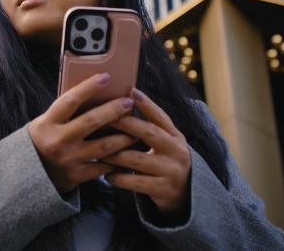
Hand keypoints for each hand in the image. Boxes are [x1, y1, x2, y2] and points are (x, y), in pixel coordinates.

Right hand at [28, 73, 137, 193]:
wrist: (29, 173)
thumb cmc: (44, 138)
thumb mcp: (47, 121)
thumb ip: (66, 110)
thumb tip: (96, 92)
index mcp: (48, 122)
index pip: (70, 100)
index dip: (88, 87)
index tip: (106, 76)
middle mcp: (57, 140)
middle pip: (91, 122)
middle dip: (113, 110)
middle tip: (128, 102)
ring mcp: (67, 159)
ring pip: (102, 146)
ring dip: (123, 137)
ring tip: (136, 130)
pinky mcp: (75, 176)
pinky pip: (102, 167)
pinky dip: (116, 160)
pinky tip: (127, 153)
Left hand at [101, 88, 191, 215]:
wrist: (185, 193)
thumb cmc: (166, 160)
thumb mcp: (166, 141)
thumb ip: (150, 126)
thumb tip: (124, 102)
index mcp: (175, 136)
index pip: (161, 116)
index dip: (147, 103)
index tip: (131, 91)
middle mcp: (177, 151)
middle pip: (149, 133)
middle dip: (126, 124)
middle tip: (105, 118)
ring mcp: (171, 171)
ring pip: (137, 160)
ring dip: (115, 154)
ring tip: (98, 150)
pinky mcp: (163, 189)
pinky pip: (136, 183)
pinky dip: (119, 179)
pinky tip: (107, 175)